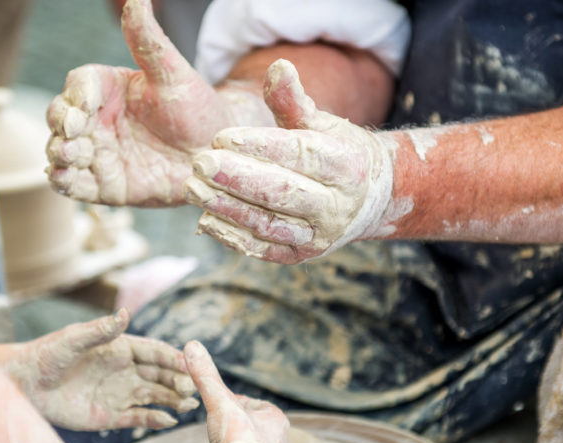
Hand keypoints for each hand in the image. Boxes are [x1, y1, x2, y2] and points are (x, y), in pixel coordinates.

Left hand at [0, 309, 197, 430]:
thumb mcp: (72, 339)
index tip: (189, 362)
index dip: (172, 357)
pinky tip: (168, 420)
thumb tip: (124, 313)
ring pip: (155, 397)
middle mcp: (125, 371)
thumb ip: (100, 330)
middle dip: (178, 380)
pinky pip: (139, 418)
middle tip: (193, 387)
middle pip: (160, 375)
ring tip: (190, 405)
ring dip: (173, 400)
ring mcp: (120, 393)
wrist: (24, 385)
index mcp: (120, 348)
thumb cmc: (45, 355)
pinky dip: (155, 419)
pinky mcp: (111, 416)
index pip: (154, 352)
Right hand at [45, 0, 266, 206]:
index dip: (77, 95)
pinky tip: (63, 179)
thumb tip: (136, 0)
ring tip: (68, 154)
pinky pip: (75, 186)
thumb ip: (149, 42)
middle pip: (60, 118)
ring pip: (62, 151)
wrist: (215, 155)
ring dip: (59, 152)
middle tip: (71, 132)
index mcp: (107, 89)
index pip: (79, 86)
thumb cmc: (195, 109)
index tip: (84, 105)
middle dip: (60, 124)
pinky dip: (63, 182)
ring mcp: (97, 153)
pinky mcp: (104, 185)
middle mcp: (96, 121)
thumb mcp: (174, 74)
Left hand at [184, 59, 396, 263]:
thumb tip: (278, 65)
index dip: (259, 147)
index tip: (221, 136)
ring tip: (193, 189)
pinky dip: (233, 237)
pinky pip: (264, 249)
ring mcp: (319, 235)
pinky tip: (206, 220)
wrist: (369, 201)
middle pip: (282, 192)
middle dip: (237, 178)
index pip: (298, 154)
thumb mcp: (322, 124)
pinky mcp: (301, 256)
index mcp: (346, 165)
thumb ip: (293, 101)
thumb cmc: (337, 153)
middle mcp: (336, 205)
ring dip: (227, 208)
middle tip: (199, 162)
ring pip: (269, 224)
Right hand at [184, 340, 288, 442]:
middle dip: (238, 425)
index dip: (235, 404)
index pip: (255, 405)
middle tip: (221, 427)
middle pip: (255, 427)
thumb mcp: (219, 402)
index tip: (221, 405)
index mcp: (277, 420)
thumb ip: (206, 376)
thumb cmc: (236, 440)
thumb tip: (192, 345)